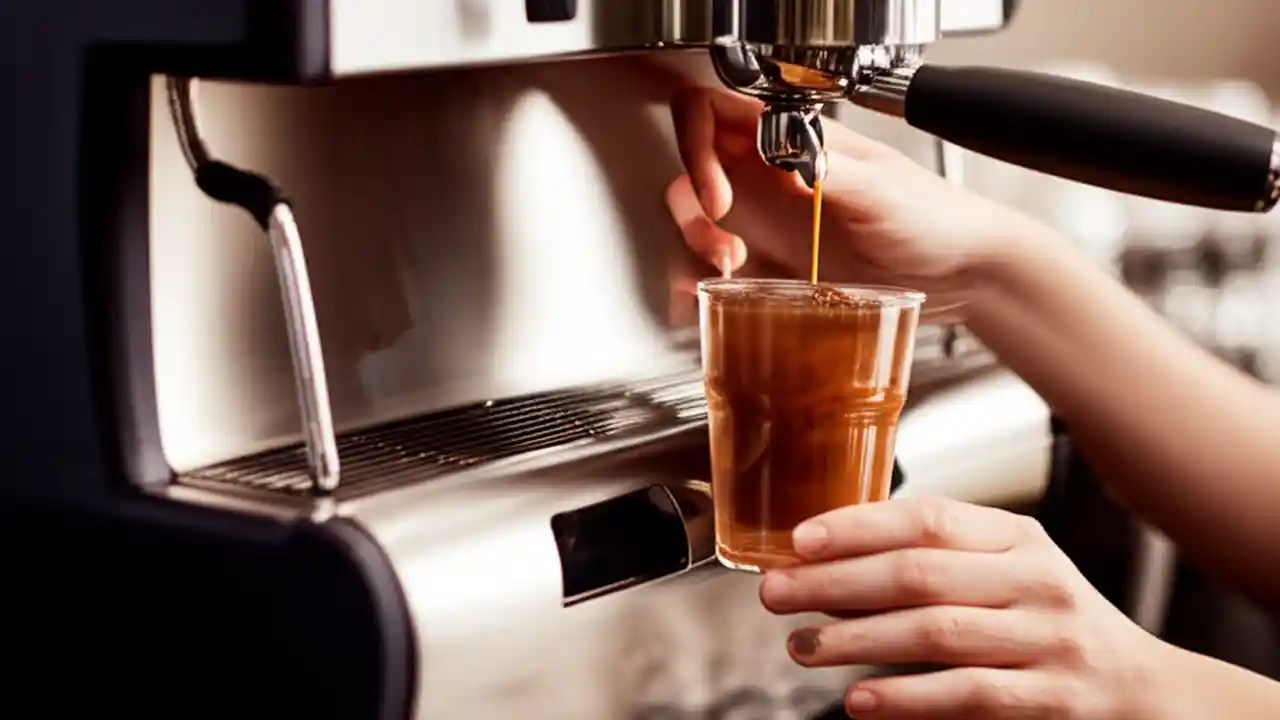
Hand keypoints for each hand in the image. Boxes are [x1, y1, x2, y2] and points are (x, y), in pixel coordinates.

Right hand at [665, 88, 1057, 307]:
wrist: (964, 275)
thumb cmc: (937, 219)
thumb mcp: (883, 190)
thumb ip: (830, 170)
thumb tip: (783, 156)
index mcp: (794, 140)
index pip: (714, 115)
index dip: (697, 147)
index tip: (719, 195)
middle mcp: (774, 176)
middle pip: (694, 167)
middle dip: (692, 203)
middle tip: (722, 237)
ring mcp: (773, 220)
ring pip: (700, 216)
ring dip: (698, 241)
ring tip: (731, 266)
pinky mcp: (777, 265)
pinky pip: (723, 265)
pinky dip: (708, 278)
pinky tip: (726, 291)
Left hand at [760, 496, 1171, 718]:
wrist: (1142, 690)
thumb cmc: (1048, 621)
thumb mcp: (1007, 571)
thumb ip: (936, 561)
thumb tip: (827, 564)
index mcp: (1017, 537)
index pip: (927, 518)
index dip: (856, 526)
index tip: (798, 540)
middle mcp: (1035, 580)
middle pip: (919, 573)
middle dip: (835, 582)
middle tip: (776, 593)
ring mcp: (1047, 639)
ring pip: (936, 631)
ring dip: (855, 639)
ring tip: (800, 646)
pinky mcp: (1051, 699)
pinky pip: (967, 695)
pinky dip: (906, 697)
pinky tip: (858, 699)